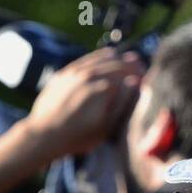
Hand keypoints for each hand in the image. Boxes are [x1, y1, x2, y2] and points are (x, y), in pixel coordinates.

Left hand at [26, 47, 144, 157]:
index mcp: (102, 88)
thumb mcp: (105, 127)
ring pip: (101, 58)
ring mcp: (76, 72)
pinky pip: (87, 58)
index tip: (148, 76)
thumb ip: (122, 103)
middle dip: (130, 65)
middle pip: (116, 64)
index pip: (127, 75)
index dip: (140, 74)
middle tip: (141, 67)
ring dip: (118, 58)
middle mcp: (90, 75)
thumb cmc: (77, 137)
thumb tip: (135, 83)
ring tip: (128, 60)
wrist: (44, 135)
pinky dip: (100, 56)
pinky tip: (108, 55)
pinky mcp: (65, 73)